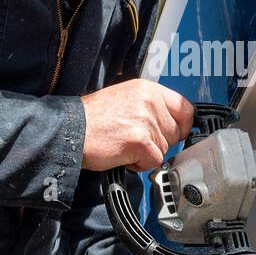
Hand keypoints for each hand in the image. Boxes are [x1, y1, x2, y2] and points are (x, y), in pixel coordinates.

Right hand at [79, 79, 193, 172]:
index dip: (182, 126)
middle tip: (135, 140)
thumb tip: (172, 124)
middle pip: (176, 133)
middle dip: (159, 142)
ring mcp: (145, 120)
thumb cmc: (94, 119)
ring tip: (124, 145)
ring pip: (164, 149)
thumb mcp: (125, 98)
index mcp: (148, 89)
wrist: (70, 130)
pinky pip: (153, 162)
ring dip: (146, 154)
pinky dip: (139, 165)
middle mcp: (149, 100)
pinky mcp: (139, 140)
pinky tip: (123, 155)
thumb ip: (150, 107)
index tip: (174, 134)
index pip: (185, 108)